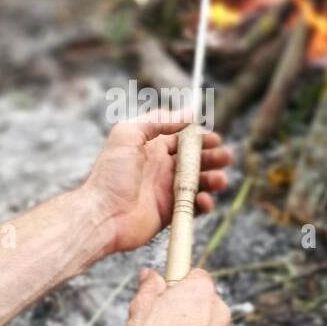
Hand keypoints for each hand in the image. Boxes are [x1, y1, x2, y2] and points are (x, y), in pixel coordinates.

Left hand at [83, 111, 232, 255]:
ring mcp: (166, 191)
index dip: (200, 138)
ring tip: (219, 179)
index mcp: (151, 148)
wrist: (101, 214)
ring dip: (212, 179)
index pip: (182, 139)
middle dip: (212, 157)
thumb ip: (158, 119)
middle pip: (194, 160)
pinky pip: (193, 207)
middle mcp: (160, 168)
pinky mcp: (169, 214)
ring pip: (198, 183)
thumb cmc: (111, 173)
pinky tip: (204, 200)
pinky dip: (203, 204)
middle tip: (225, 156)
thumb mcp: (128, 134)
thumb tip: (189, 112)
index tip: (214, 137)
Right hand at [124, 268, 229, 325]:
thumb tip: (149, 275)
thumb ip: (148, 287)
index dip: (175, 282)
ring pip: (200, 324)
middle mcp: (218, 310)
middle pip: (197, 300)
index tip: (162, 292)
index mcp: (201, 290)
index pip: (193, 274)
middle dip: (179, 307)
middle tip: (155, 320)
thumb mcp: (141, 308)